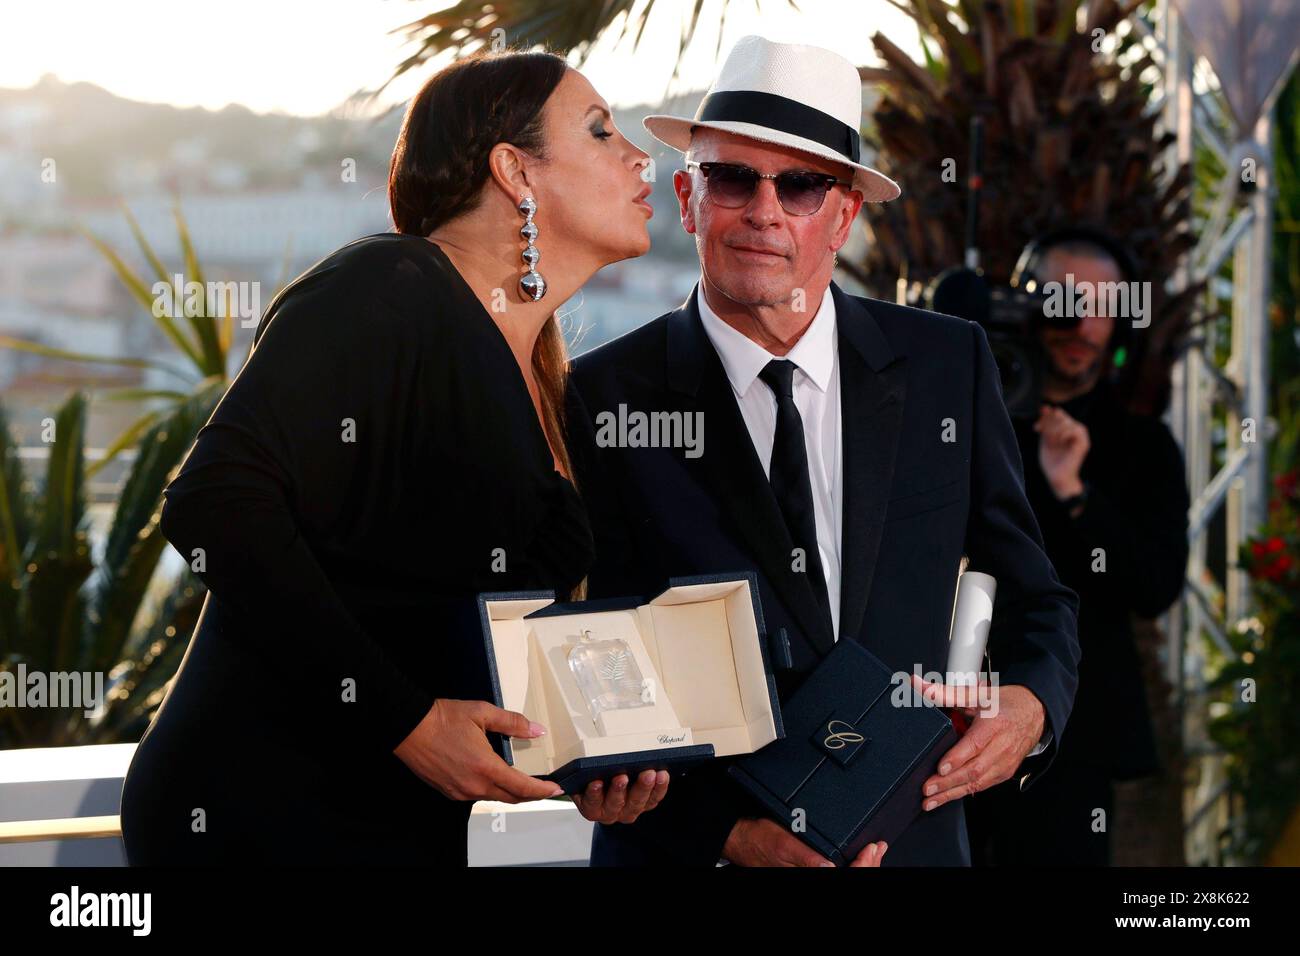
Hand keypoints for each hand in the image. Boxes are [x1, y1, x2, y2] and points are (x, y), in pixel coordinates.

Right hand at [393, 699, 563, 802]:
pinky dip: (490, 789)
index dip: (542, 790)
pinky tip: (493, 778)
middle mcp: (474, 785)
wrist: (409, 727)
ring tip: (521, 781)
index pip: (523, 787)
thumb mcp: (483, 713)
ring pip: (493, 797)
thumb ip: (513, 723)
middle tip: (544, 787)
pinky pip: (476, 795)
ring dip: (510, 792)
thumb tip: (536, 730)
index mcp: (486, 767)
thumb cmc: (442, 719)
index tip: (555, 789)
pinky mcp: (449, 791)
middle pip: (511, 797)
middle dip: (531, 794)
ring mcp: (460, 791)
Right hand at [572, 769, 668, 823]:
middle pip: (615, 805)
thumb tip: (580, 758)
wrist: (607, 784)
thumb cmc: (593, 777)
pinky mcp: (645, 806)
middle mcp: (609, 813)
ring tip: (648, 774)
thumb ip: (580, 772)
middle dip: (619, 790)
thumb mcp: (582, 776)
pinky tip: (661, 776)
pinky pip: (654, 799)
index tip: (596, 782)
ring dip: (642, 788)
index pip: (591, 804)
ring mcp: (628, 811)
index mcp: (590, 807)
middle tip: (622, 776)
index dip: (594, 794)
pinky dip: (659, 788)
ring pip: (636, 804)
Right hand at [722, 817, 887, 866]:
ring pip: (845, 875)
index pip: (844, 876)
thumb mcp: (782, 843)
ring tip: (875, 851)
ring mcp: (813, 872)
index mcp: (809, 874)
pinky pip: (837, 871)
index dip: (862, 865)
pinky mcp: (812, 868)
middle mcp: (812, 875)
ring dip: (863, 864)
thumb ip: (806, 856)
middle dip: (868, 864)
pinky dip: (852, 864)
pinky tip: (860, 857)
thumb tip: (829, 865)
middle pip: (849, 876)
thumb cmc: (759, 840)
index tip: (871, 850)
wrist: (742, 839)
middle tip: (878, 848)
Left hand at [910, 675, 1045, 811]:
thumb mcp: (977, 694)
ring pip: (978, 782)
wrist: (1035, 712)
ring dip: (953, 793)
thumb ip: (946, 692)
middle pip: (974, 769)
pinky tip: (946, 798)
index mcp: (995, 724)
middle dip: (949, 782)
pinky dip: (963, 792)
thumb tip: (920, 686)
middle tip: (927, 789)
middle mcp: (1002, 747)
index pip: (975, 745)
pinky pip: (983, 785)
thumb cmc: (1005, 703)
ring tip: (931, 800)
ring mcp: (1005, 762)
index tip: (940, 767)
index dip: (957, 758)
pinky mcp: (1004, 772)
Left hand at [1034, 404, 1088, 497]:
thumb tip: (1045, 407)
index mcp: (1066, 428)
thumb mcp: (1045, 438)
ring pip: (1065, 421)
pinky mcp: (1083, 442)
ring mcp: (1081, 435)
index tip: (1036, 428)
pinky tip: (1058, 444)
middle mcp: (1075, 429)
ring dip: (1053, 432)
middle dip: (1048, 425)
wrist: (1057, 477)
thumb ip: (1046, 424)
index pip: (1057, 412)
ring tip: (1051, 443)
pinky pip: (1073, 429)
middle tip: (1041, 436)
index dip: (1045, 417)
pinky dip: (1062, 435)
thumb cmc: (1051, 461)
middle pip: (1060, 414)